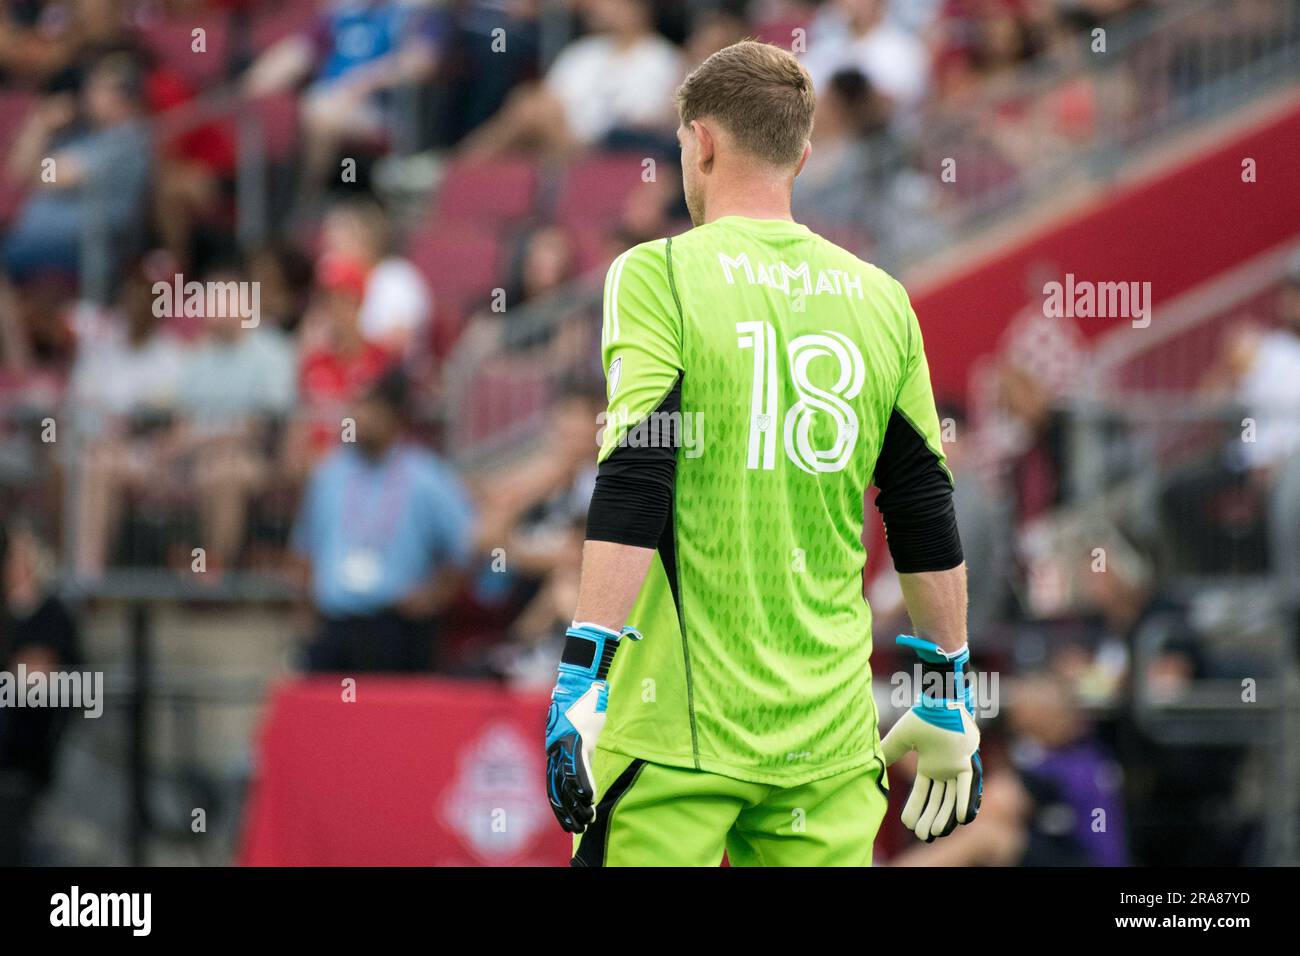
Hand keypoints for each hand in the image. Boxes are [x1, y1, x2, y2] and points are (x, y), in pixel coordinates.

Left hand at [544, 622, 640, 832]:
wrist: (581, 679)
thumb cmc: (582, 699)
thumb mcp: (579, 726)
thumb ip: (579, 743)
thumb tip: (586, 757)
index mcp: (554, 746)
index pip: (553, 781)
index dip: (559, 802)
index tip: (565, 818)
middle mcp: (556, 748)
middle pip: (557, 787)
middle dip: (565, 810)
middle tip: (573, 827)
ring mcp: (566, 744)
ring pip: (568, 783)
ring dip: (577, 804)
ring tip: (585, 820)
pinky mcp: (578, 738)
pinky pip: (580, 768)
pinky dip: (585, 786)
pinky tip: (590, 799)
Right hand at [881, 634, 982, 841]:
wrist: (940, 701)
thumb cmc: (923, 716)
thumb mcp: (902, 738)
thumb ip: (889, 752)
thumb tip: (873, 765)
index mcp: (929, 764)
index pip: (922, 792)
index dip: (915, 807)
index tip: (907, 824)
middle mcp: (943, 769)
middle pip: (937, 800)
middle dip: (929, 818)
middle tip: (922, 835)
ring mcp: (956, 767)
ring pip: (951, 798)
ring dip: (944, 817)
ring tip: (935, 833)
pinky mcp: (967, 762)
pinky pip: (968, 787)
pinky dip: (964, 803)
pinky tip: (959, 820)